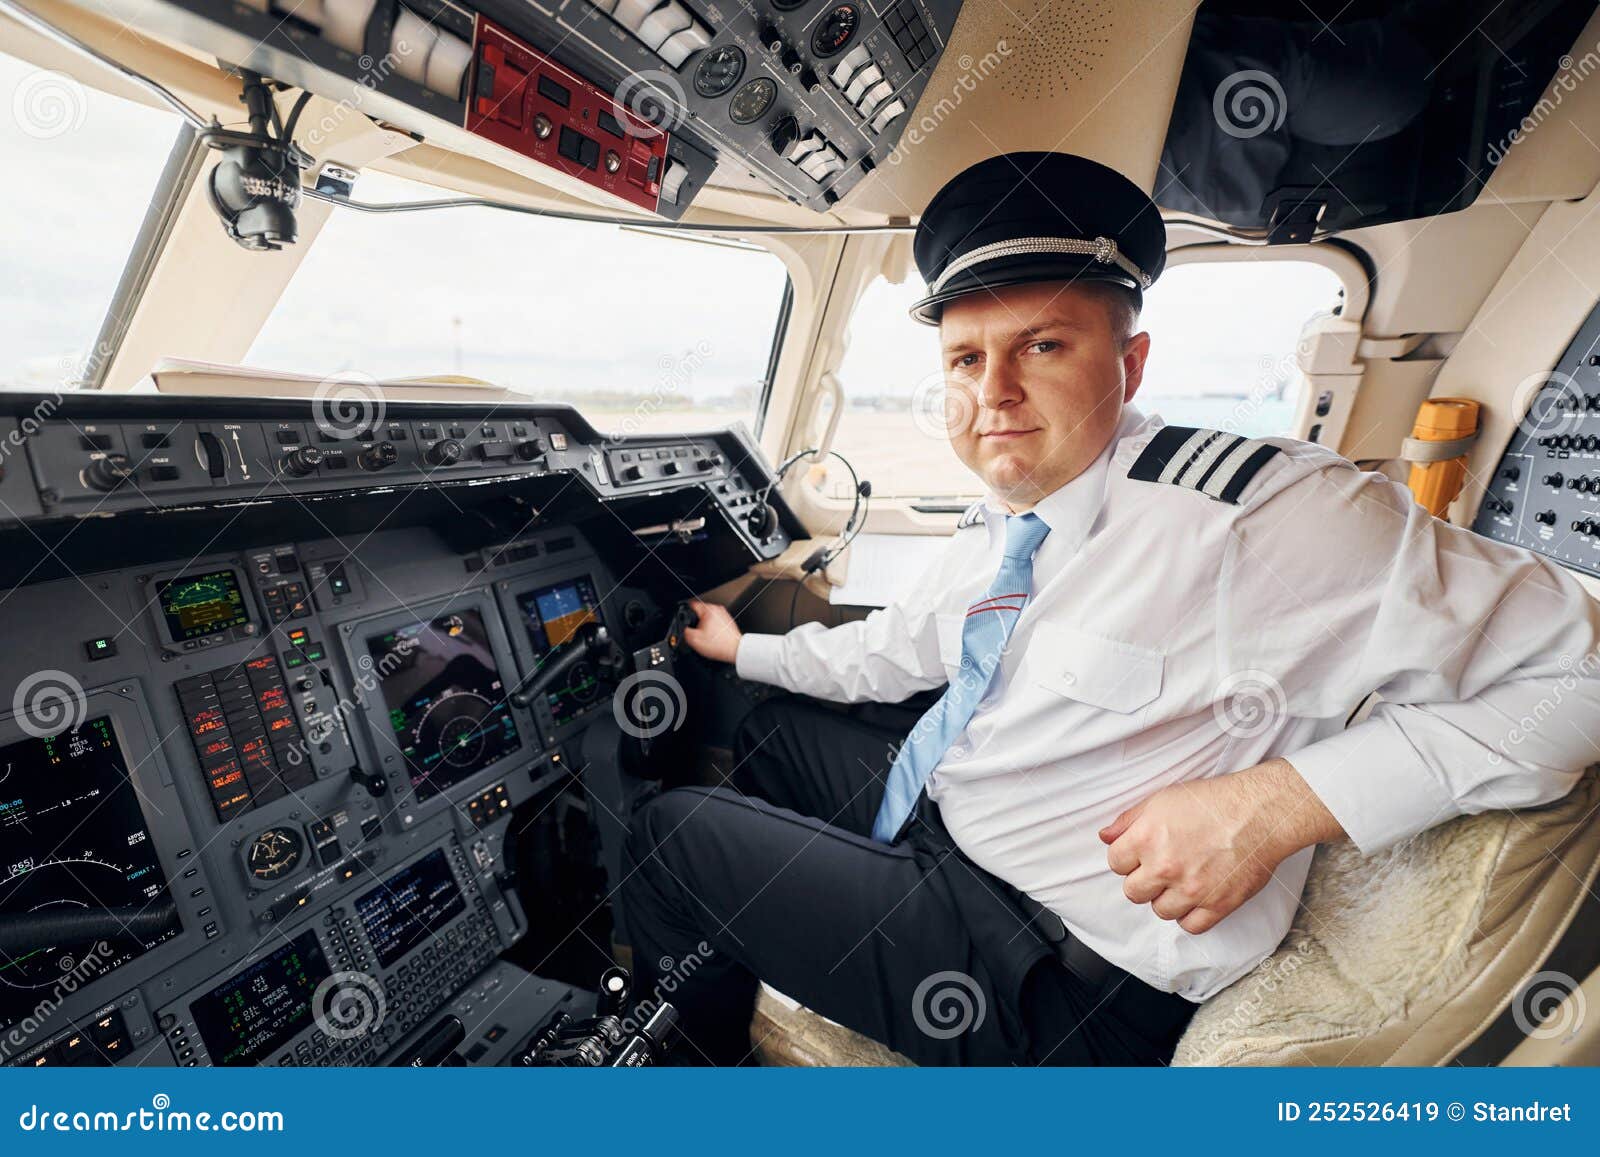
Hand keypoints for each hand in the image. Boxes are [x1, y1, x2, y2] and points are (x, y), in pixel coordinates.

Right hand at [682, 599, 741, 664]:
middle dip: (695, 622)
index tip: (685, 620)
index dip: (685, 614)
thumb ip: (685, 631)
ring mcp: (724, 615)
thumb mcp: (694, 639)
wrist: (735, 650)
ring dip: (704, 626)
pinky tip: (713, 637)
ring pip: (707, 618)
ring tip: (706, 636)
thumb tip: (683, 628)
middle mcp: (717, 609)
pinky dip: (712, 629)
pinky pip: (715, 623)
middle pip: (699, 612)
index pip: (691, 605)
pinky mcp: (727, 621)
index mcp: (708, 609)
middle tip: (697, 632)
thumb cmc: (719, 645)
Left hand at [1098, 758, 1343, 933]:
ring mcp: (1192, 889)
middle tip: (1160, 869)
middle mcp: (1165, 867)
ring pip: (1160, 911)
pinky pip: (1191, 926)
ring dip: (1166, 899)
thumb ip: (1128, 820)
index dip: (1127, 859)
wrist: (1259, 812)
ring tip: (1181, 881)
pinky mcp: (1218, 905)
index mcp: (1146, 839)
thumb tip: (1105, 837)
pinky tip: (1196, 898)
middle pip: (1133, 892)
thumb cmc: (1213, 801)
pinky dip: (1190, 916)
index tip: (1140, 855)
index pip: (1115, 864)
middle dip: (1143, 881)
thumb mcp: (1162, 799)